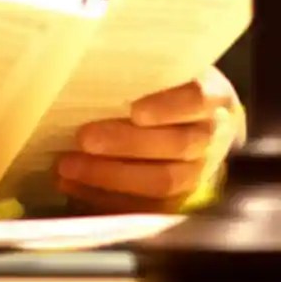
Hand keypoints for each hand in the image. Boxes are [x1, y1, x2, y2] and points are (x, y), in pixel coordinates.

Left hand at [56, 68, 243, 212]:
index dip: (168, 106)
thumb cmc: (155, 90)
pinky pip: (147, 207)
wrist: (180, 126)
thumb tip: (80, 80)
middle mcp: (211, 135)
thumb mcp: (152, 74)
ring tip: (68, 167)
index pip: (198, 97)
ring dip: (111, 175)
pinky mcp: (179, 200)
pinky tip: (74, 186)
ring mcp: (199, 171)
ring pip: (163, 180)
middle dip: (127, 143)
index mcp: (211, 95)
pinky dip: (107, 198)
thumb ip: (130, 79)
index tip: (135, 111)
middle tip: (84, 139)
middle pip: (178, 143)